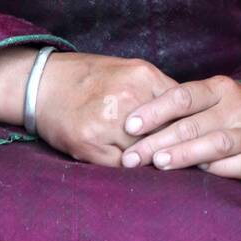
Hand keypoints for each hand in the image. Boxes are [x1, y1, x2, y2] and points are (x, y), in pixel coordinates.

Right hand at [33, 53, 180, 166]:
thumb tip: (192, 117)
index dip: (192, 128)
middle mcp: (128, 98)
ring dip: (154, 161)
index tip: (198, 140)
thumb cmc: (90, 79)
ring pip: (147, 153)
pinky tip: (133, 166)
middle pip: (168, 134)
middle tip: (187, 160)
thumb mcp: (130, 71)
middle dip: (177, 149)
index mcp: (143, 77)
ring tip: (160, 166)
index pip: (183, 110)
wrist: (42, 84)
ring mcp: (108, 123)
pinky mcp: (89, 144)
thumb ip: (159, 91)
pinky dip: (131, 168)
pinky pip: (123, 166)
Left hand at [119, 75, 240, 178]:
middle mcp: (238, 106)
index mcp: (220, 88)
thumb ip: (183, 110)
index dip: (153, 111)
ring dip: (185, 154)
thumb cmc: (235, 115)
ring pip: (215, 143)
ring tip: (159, 164)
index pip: (181, 96)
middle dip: (157, 141)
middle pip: (192, 123)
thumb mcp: (214, 101)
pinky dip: (219, 171)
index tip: (129, 126)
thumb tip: (135, 127)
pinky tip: (199, 175)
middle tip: (132, 158)